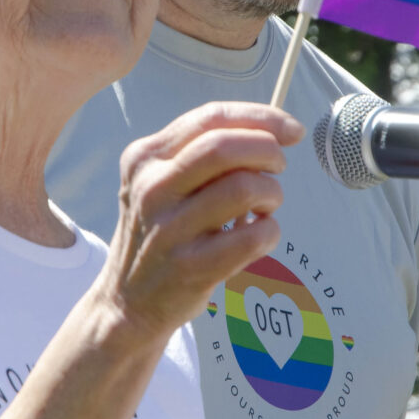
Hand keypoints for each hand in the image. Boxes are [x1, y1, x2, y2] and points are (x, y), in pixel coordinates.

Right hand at [98, 102, 301, 337]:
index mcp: (145, 158)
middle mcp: (152, 189)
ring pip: (243, 189)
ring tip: (266, 205)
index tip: (291, 130)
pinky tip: (259, 234)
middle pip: (225, 147)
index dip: (260, 117)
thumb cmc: (159, 233)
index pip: (210, 117)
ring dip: (272, 193)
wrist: (127, 301)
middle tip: (278, 167)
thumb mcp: (159, 183)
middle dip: (268, 151)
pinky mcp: (191, 268)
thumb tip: (271, 131)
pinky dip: (270, 232)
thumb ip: (201, 153)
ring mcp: (169, 230)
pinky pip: (253, 238)